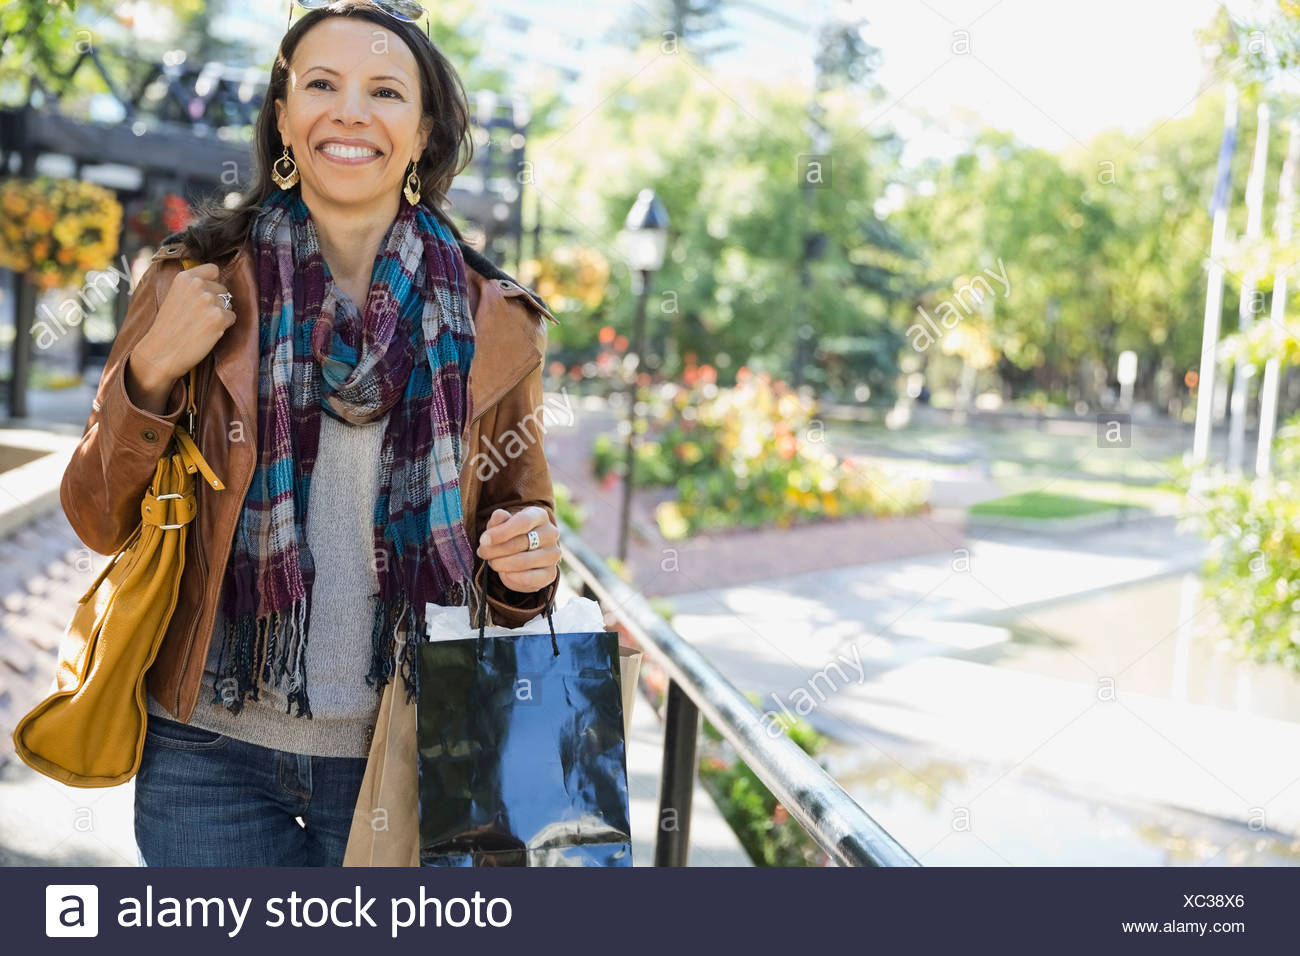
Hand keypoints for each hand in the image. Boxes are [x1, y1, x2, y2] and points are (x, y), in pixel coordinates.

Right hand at [131, 262, 235, 394]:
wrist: (160, 351)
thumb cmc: (168, 327)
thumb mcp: (175, 296)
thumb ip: (193, 287)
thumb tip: (217, 284)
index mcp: (184, 277)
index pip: (213, 269)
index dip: (213, 283)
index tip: (205, 294)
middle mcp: (197, 285)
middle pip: (223, 289)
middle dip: (216, 302)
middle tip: (198, 316)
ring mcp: (208, 300)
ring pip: (228, 304)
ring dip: (219, 315)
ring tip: (200, 325)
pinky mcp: (218, 317)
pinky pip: (232, 318)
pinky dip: (224, 326)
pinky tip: (207, 332)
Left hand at [476, 506, 559, 593]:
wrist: (523, 553)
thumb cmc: (510, 534)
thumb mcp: (502, 523)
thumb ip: (499, 519)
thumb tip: (499, 516)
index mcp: (539, 515)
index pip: (523, 522)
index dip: (502, 532)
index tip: (484, 540)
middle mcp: (551, 533)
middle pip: (521, 543)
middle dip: (496, 550)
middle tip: (482, 552)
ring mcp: (553, 554)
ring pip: (523, 561)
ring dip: (501, 564)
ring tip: (492, 562)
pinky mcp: (551, 573)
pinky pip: (529, 578)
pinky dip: (512, 577)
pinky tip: (504, 572)